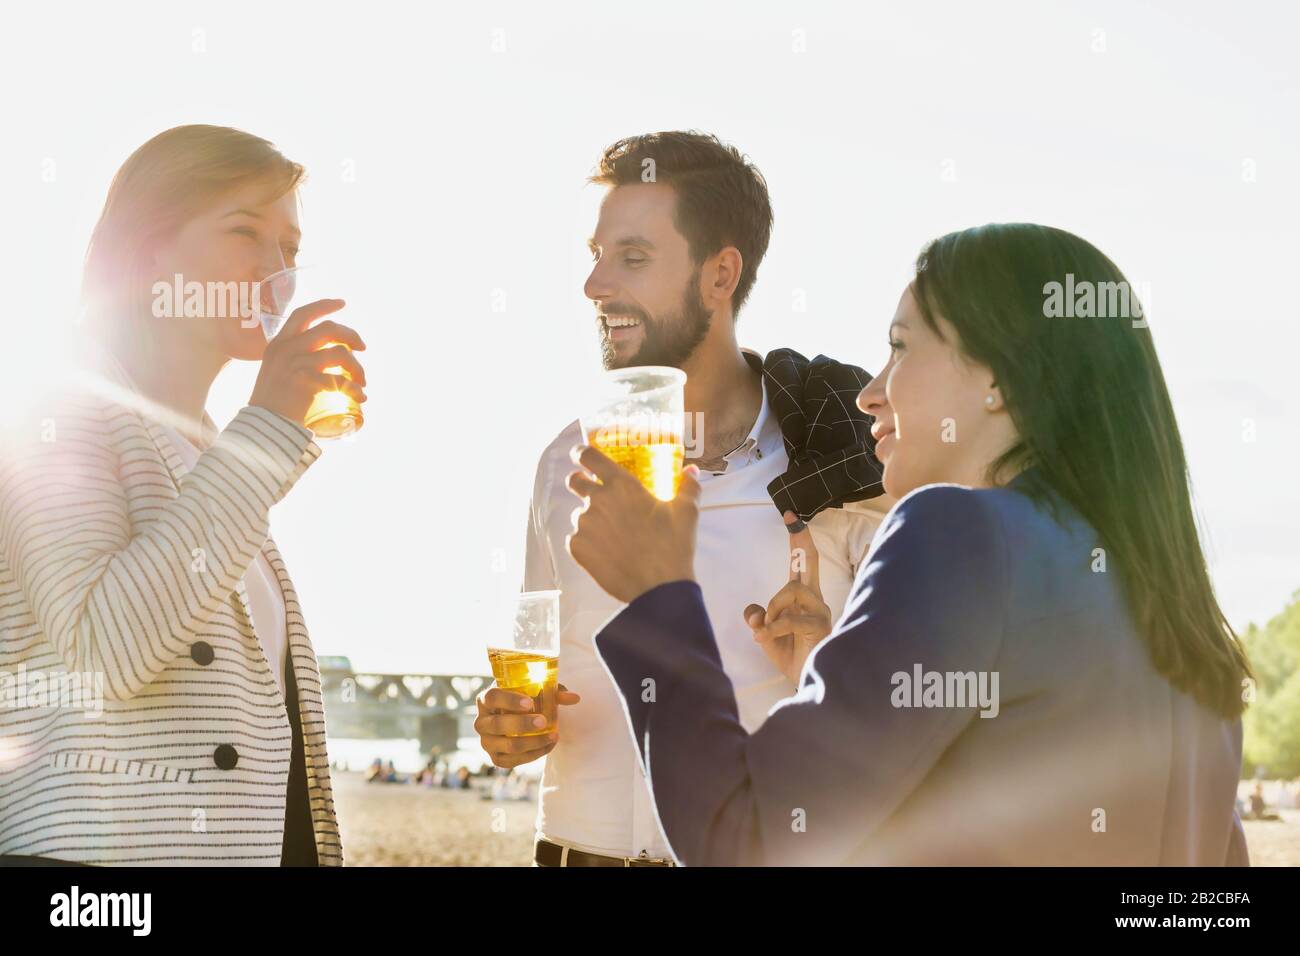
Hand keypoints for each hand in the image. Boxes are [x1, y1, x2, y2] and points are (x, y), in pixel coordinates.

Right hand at [249, 298, 367, 426]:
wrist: (264, 427)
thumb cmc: (273, 403)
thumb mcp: (276, 370)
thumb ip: (294, 357)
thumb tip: (327, 352)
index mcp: (278, 343)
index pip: (302, 314)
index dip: (324, 305)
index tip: (342, 303)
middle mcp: (286, 349)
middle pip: (328, 328)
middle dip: (351, 335)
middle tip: (362, 348)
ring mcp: (296, 364)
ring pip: (340, 353)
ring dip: (357, 367)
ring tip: (362, 381)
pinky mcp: (307, 383)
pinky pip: (341, 381)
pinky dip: (355, 389)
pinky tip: (360, 396)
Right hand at [474, 684, 580, 768]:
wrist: (518, 718)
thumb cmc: (526, 699)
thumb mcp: (537, 691)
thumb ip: (554, 692)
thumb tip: (574, 698)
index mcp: (486, 699)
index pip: (492, 697)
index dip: (510, 701)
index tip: (530, 703)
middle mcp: (481, 721)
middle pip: (498, 724)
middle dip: (522, 724)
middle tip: (544, 721)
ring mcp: (486, 742)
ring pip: (507, 745)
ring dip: (532, 742)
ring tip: (553, 735)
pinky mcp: (496, 758)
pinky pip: (513, 760)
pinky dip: (533, 754)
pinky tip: (548, 745)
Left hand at [564, 444, 700, 603]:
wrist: (659, 588)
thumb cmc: (673, 546)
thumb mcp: (686, 511)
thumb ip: (687, 486)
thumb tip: (691, 471)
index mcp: (621, 485)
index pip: (589, 456)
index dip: (581, 452)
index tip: (580, 454)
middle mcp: (598, 500)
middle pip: (575, 481)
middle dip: (580, 482)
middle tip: (593, 490)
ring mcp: (584, 525)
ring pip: (579, 514)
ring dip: (591, 519)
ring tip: (612, 535)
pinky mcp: (577, 548)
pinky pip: (576, 538)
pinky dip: (587, 542)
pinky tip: (606, 551)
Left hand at [744, 511, 833, 683]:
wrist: (806, 682)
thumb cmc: (791, 655)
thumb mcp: (766, 634)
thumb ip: (758, 618)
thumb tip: (753, 614)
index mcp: (801, 598)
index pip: (799, 564)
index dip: (796, 540)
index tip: (790, 516)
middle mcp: (814, 600)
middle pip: (808, 562)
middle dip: (800, 538)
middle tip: (792, 517)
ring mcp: (820, 611)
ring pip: (791, 590)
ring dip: (772, 607)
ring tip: (764, 628)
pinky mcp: (820, 626)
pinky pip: (791, 619)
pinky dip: (772, 628)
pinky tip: (763, 638)